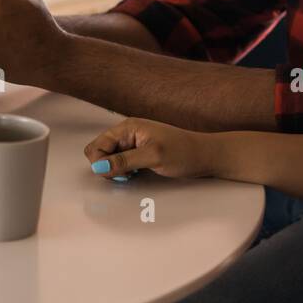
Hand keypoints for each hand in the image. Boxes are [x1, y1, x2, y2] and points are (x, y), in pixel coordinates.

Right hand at [84, 118, 217, 179]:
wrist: (205, 156)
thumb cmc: (184, 152)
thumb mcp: (153, 156)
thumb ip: (125, 161)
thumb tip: (98, 167)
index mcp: (127, 128)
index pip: (97, 146)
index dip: (101, 162)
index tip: (118, 174)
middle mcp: (127, 133)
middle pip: (99, 151)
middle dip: (105, 166)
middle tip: (125, 175)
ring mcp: (132, 143)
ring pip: (109, 158)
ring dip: (115, 170)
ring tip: (133, 174)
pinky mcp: (138, 153)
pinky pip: (120, 162)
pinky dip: (123, 171)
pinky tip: (136, 174)